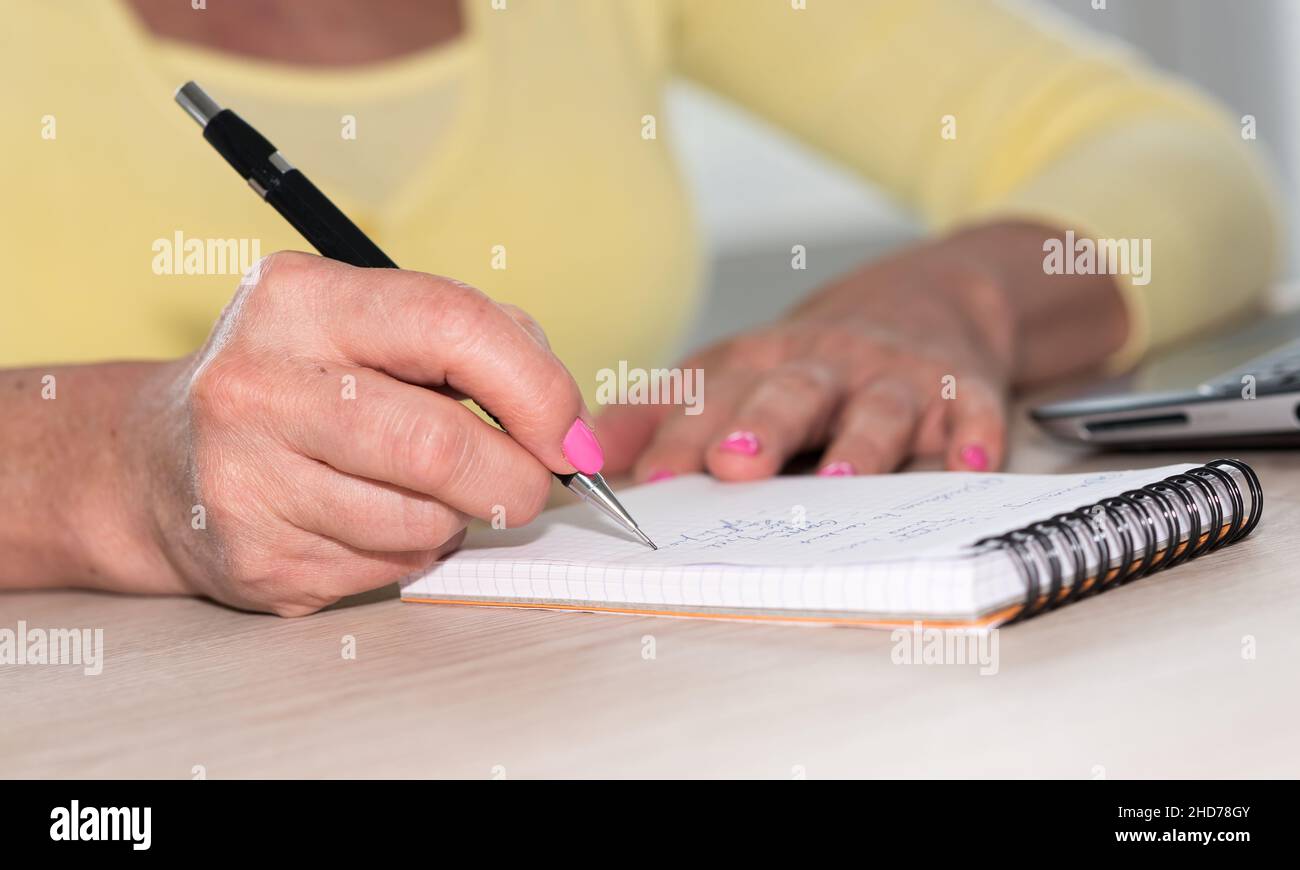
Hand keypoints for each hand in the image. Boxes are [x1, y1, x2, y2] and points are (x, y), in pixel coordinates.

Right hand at [124, 252, 597, 615]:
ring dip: (458, 517)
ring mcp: (245, 477)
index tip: (567, 434)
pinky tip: (371, 521)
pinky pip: (389, 569)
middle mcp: (258, 384)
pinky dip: (413, 553)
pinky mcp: (254, 558)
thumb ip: (483, 346)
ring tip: (421, 490)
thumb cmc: (302, 384)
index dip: (537, 388)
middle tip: (527, 485)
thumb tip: (572, 430)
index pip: (452, 325)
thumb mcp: (376, 326)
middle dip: (515, 480)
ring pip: (422, 521)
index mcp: (303, 299)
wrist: (161, 462)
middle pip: (439, 446)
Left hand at [598, 237, 1022, 480]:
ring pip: (876, 408)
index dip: (682, 437)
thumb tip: (583, 454)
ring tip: (840, 478)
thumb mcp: (734, 371)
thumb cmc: (811, 359)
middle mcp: (825, 366)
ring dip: (858, 443)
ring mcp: (894, 377)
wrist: (927, 297)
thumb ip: (662, 413)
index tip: (651, 480)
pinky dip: (974, 434)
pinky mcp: (961, 389)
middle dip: (760, 429)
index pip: (716, 398)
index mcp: (761, 364)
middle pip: (789, 394)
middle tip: (732, 466)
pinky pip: (972, 412)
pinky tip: (970, 461)